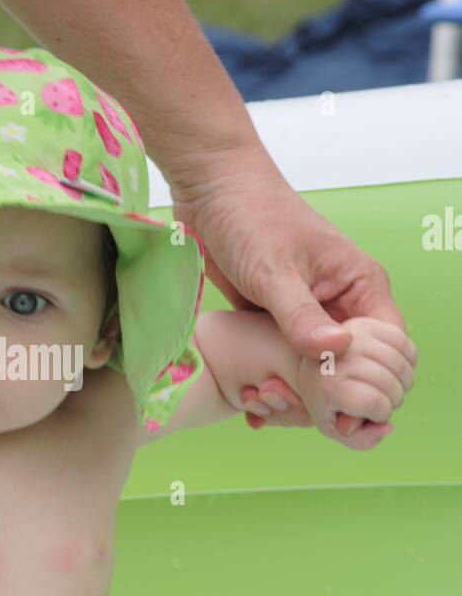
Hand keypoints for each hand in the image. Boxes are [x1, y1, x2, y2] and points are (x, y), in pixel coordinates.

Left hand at [170, 138, 407, 440]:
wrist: (209, 188)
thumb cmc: (250, 213)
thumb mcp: (275, 268)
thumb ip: (301, 314)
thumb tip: (335, 353)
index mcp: (360, 285)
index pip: (387, 348)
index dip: (370, 382)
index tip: (334, 406)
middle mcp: (339, 304)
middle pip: (352, 369)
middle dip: (327, 397)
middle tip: (284, 405)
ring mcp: (307, 316)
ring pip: (315, 374)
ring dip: (294, 397)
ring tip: (260, 403)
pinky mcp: (274, 324)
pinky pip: (282, 366)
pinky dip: (271, 386)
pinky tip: (248, 404)